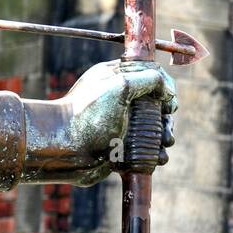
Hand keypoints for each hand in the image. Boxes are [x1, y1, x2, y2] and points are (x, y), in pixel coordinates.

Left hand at [33, 60, 176, 185]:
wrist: (64, 150)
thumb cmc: (88, 116)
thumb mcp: (120, 86)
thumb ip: (148, 79)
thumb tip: (168, 90)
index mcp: (115, 78)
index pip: (150, 74)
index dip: (165, 87)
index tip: (167, 103)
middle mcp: (118, 99)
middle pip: (155, 103)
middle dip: (166, 117)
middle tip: (166, 129)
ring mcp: (118, 122)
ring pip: (152, 127)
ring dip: (165, 136)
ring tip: (164, 144)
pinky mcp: (119, 145)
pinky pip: (144, 147)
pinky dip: (155, 152)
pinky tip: (158, 157)